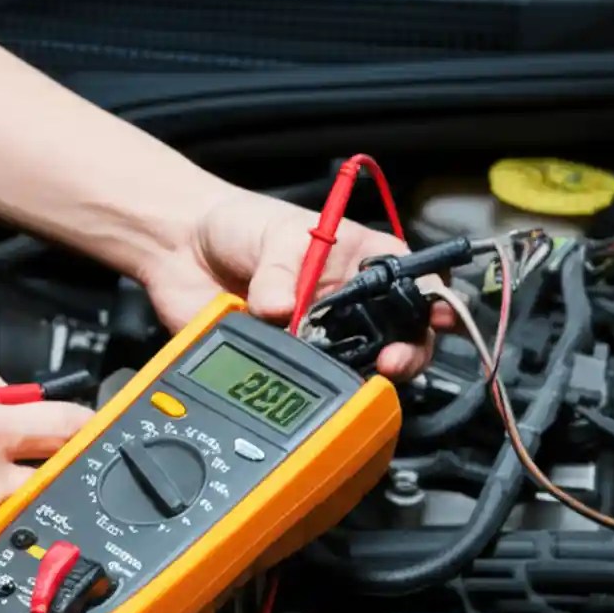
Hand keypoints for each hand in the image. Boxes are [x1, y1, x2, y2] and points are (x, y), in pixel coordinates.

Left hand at [140, 187, 453, 380]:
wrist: (180, 249)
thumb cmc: (238, 226)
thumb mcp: (273, 233)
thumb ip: (281, 270)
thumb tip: (280, 309)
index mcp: (359, 261)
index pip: (414, 281)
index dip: (432, 301)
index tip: (433, 316)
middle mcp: (346, 303)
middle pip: (397, 336)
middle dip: (405, 351)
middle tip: (391, 360)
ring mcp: (318, 336)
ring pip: (354, 367)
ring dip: (353, 372)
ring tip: (348, 371)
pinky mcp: (284, 362)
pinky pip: (301, 383)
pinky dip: (304, 386)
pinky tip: (300, 380)